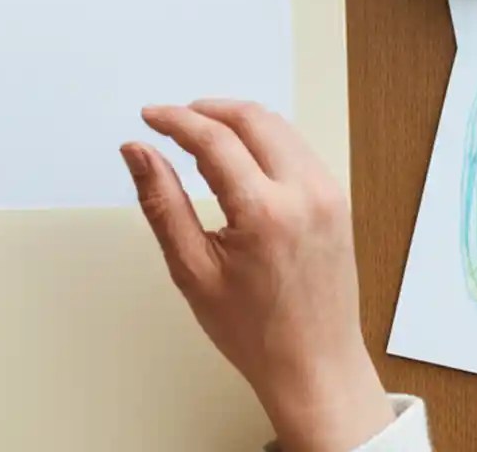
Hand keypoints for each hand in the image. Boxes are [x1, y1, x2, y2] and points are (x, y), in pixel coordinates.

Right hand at [121, 101, 392, 451]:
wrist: (314, 366)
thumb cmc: (255, 332)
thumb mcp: (192, 270)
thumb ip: (162, 202)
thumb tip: (138, 152)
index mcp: (265, 213)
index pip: (213, 138)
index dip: (175, 120)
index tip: (151, 117)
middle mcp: (304, 194)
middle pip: (251, 118)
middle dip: (206, 110)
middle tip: (172, 121)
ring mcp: (328, 194)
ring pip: (279, 126)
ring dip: (237, 120)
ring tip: (201, 135)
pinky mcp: (338, 200)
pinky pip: (298, 148)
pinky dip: (264, 139)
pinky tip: (239, 156)